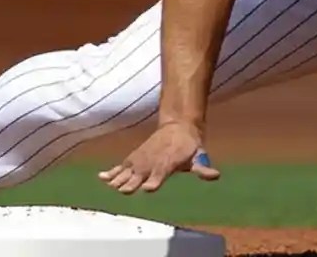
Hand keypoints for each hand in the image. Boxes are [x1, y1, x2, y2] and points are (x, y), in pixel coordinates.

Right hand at [98, 121, 219, 193]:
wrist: (177, 126)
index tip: (149, 188)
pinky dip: (111, 172)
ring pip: (127, 172)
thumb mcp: (198, 156)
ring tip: (110, 186)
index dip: (155, 182)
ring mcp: (141, 161)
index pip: (160, 175)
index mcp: (167, 165)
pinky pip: (120, 167)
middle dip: (133, 183)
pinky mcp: (133, 159)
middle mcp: (151, 163)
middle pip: (139, 175)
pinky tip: (100, 178)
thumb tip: (216, 175)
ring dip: (119, 179)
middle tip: (125, 190)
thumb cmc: (188, 147)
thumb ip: (203, 168)